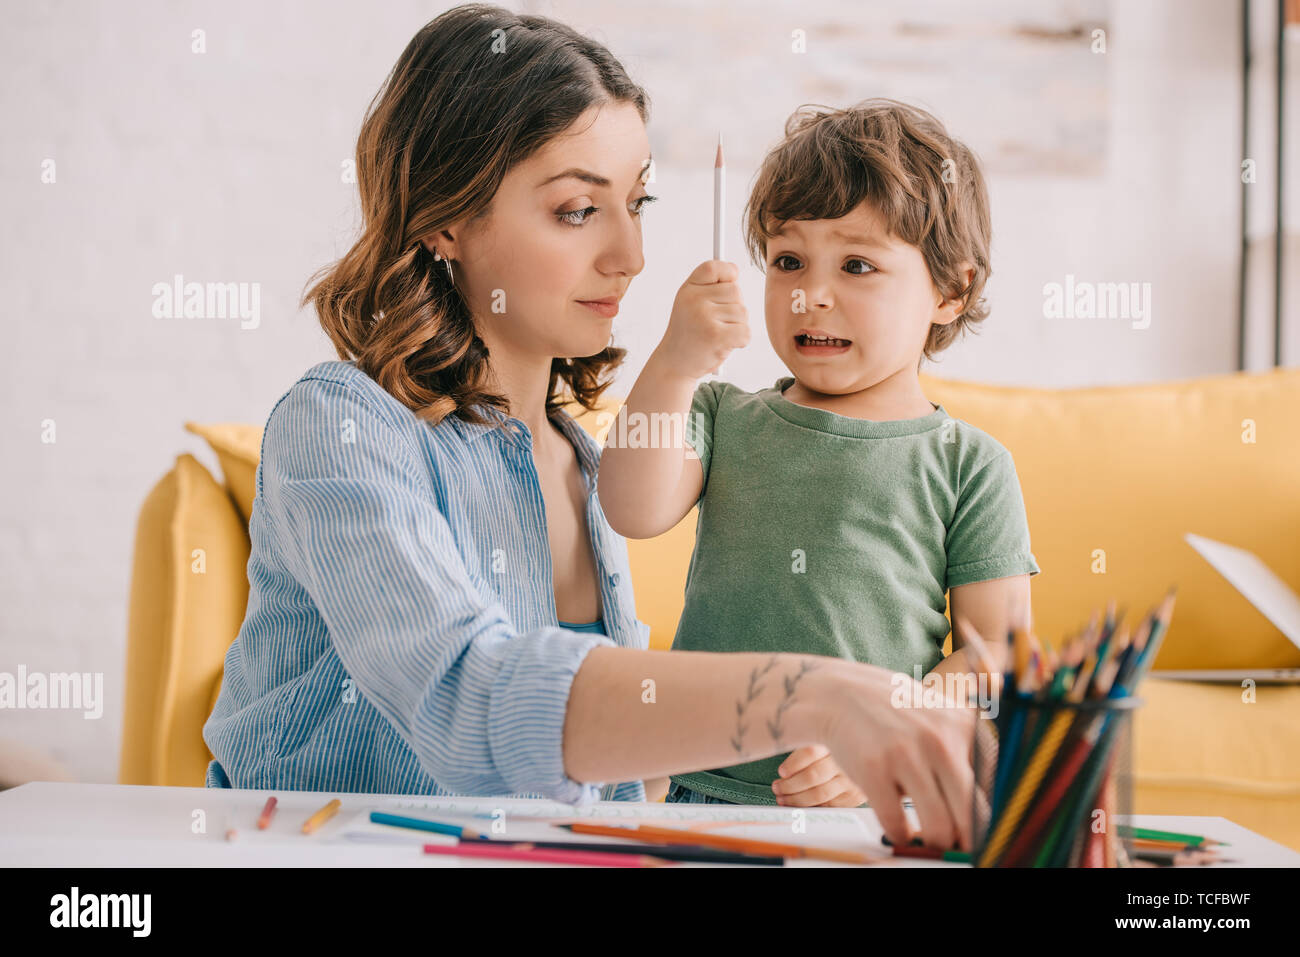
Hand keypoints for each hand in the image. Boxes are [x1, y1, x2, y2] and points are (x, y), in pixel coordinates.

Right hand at [650, 259, 748, 379]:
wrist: (674, 364)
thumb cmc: (689, 333)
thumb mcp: (690, 303)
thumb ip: (710, 286)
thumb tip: (735, 271)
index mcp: (688, 289)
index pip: (714, 267)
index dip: (728, 272)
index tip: (729, 281)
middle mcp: (694, 300)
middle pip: (735, 291)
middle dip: (734, 307)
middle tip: (718, 322)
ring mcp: (704, 317)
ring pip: (742, 312)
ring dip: (737, 326)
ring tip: (717, 335)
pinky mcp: (716, 336)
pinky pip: (745, 331)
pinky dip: (741, 341)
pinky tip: (724, 345)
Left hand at [772, 744, 867, 807]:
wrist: (869, 749)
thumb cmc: (835, 745)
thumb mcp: (821, 736)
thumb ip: (804, 748)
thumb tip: (782, 770)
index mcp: (833, 741)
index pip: (810, 753)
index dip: (793, 764)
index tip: (781, 772)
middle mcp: (845, 760)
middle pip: (812, 776)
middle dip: (789, 786)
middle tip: (776, 788)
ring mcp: (852, 780)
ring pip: (819, 794)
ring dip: (796, 799)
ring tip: (782, 799)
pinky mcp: (856, 795)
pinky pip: (830, 806)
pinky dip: (812, 807)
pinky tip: (800, 806)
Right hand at [818, 661, 977, 850]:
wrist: (841, 693)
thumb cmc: (897, 714)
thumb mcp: (941, 719)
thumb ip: (969, 754)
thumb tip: (993, 813)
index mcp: (964, 727)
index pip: (997, 788)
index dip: (990, 819)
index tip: (985, 834)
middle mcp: (939, 740)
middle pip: (972, 815)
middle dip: (967, 841)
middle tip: (959, 846)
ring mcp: (906, 754)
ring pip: (939, 828)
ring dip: (935, 844)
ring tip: (928, 840)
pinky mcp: (874, 770)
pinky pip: (898, 825)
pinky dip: (901, 836)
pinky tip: (900, 828)